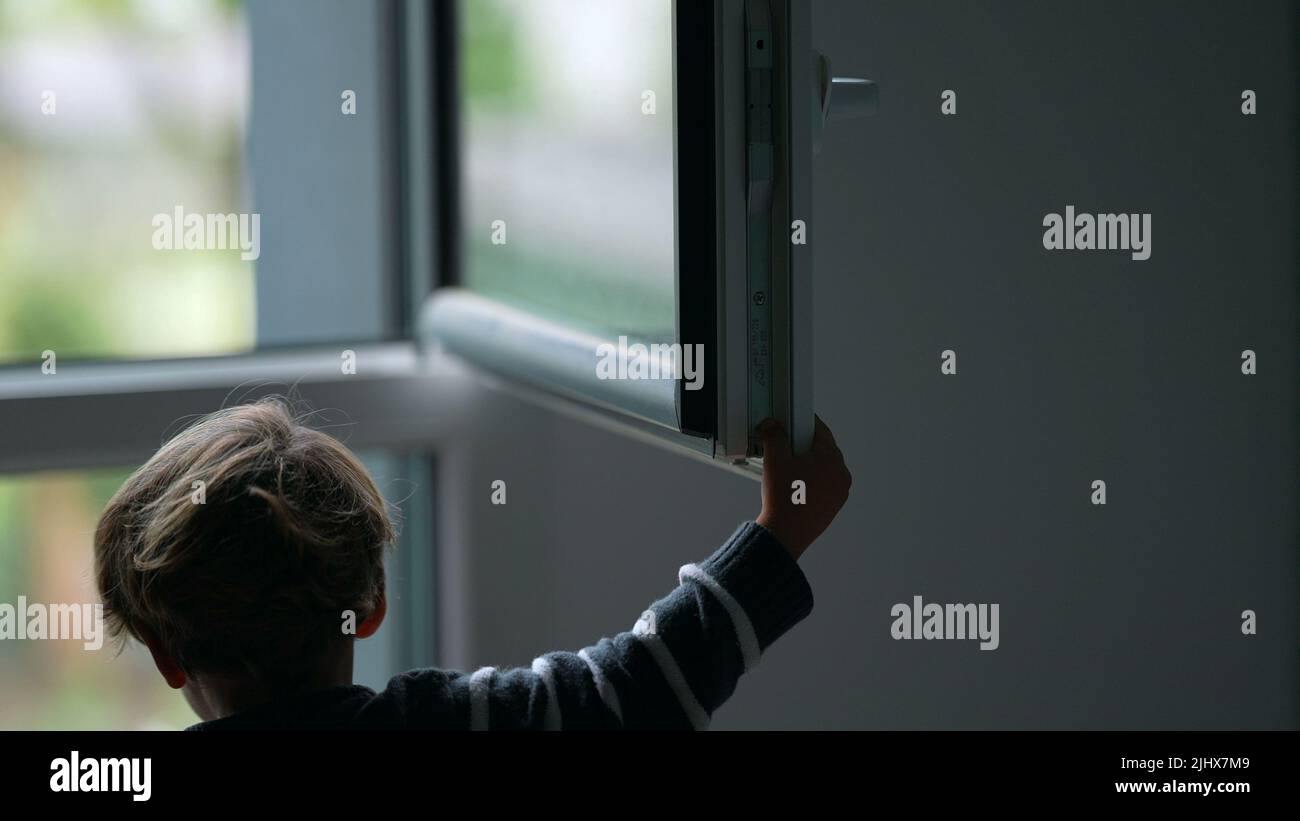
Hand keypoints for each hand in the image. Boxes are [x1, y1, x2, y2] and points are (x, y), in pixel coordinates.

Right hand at [755, 416, 851, 560]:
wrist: (786, 533)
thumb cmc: (783, 497)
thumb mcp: (774, 458)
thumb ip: (774, 435)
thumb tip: (772, 425)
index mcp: (832, 457)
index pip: (820, 430)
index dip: (804, 423)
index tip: (794, 422)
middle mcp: (841, 473)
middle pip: (824, 449)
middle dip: (806, 445)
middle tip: (787, 448)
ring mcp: (840, 491)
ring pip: (825, 467)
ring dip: (811, 464)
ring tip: (790, 470)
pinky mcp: (835, 505)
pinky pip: (826, 485)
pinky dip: (814, 481)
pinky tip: (796, 486)